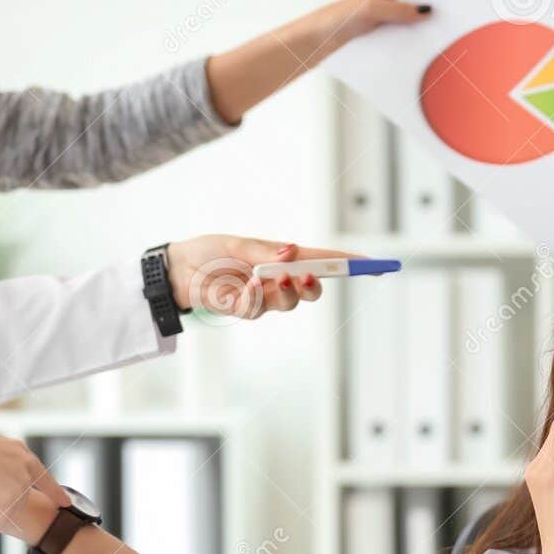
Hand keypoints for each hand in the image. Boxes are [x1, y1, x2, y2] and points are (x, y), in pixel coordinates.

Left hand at [166, 236, 353, 318]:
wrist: (179, 269)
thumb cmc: (210, 251)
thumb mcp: (237, 244)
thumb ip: (263, 252)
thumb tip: (290, 252)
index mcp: (285, 257)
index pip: (324, 261)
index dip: (350, 264)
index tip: (374, 266)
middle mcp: (281, 278)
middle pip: (314, 288)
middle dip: (316, 284)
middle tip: (307, 275)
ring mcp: (266, 296)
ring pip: (291, 302)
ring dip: (288, 292)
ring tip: (277, 278)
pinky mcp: (247, 309)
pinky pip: (259, 308)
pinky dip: (256, 297)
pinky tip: (247, 286)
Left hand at [278, 0, 430, 57]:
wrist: (313, 42)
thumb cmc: (334, 19)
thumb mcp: (370, 10)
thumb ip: (398, 10)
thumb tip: (425, 10)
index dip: (430, 8)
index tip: (445, 18)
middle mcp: (386, 7)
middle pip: (414, 17)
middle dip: (425, 28)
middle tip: (440, 39)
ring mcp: (382, 25)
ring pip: (406, 34)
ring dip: (413, 43)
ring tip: (427, 53)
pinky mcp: (377, 42)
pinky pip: (396, 47)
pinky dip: (402, 53)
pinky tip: (409, 61)